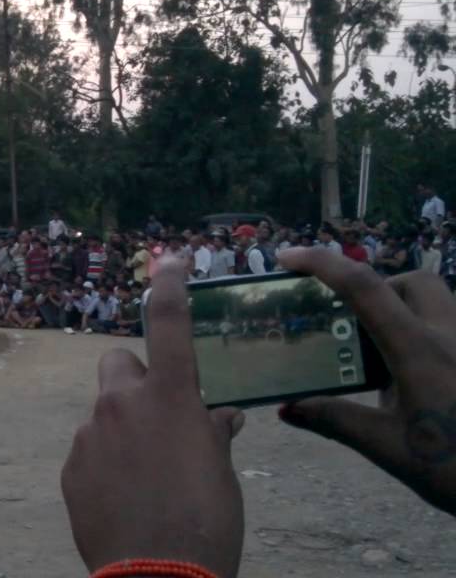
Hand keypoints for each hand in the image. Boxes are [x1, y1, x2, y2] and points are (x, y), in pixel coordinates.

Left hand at [62, 256, 243, 576]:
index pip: (167, 321)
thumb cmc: (205, 522)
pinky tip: (127, 496)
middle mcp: (121, 404)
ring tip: (150, 476)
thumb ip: (212, 434)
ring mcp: (89, 435)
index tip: (170, 260)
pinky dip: (106, 462)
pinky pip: (89, 450)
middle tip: (161, 413)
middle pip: (118, 365)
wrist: (157, 576)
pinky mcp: (70, 468)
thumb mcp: (222, 473)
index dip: (168, 284)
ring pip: (104, 414)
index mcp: (169, 397)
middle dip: (136, 379)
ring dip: (124, 430)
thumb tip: (217, 418)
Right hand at [277, 248, 455, 514]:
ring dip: (405, 310)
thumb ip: (335, 420)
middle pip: (412, 281)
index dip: (322, 263)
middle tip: (353, 321)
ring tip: (384, 354)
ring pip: (438, 301)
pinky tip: (419, 378)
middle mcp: (450, 334)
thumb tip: (288, 409)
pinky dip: (426, 335)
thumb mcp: (387, 446)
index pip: (364, 288)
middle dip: (378, 287)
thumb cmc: (453, 468)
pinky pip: (451, 328)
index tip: (287, 257)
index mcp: (419, 350)